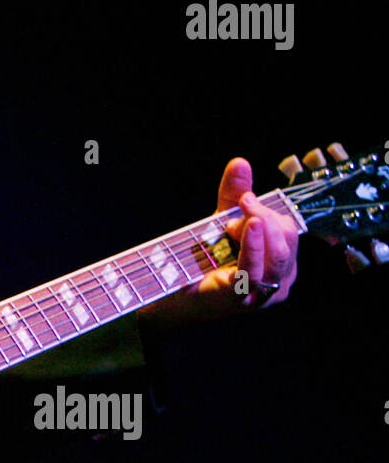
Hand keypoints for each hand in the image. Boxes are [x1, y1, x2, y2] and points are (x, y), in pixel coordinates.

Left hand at [143, 157, 298, 326]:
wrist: (171, 291)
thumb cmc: (203, 260)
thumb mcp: (221, 221)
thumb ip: (233, 193)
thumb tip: (240, 162)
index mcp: (282, 262)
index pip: (290, 231)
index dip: (269, 211)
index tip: (244, 200)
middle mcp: (280, 281)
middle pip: (287, 240)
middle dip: (262, 218)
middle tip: (237, 212)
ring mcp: (264, 294)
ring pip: (277, 255)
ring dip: (255, 229)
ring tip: (232, 223)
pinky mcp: (241, 300)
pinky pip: (254, 272)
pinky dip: (252, 246)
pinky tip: (247, 226)